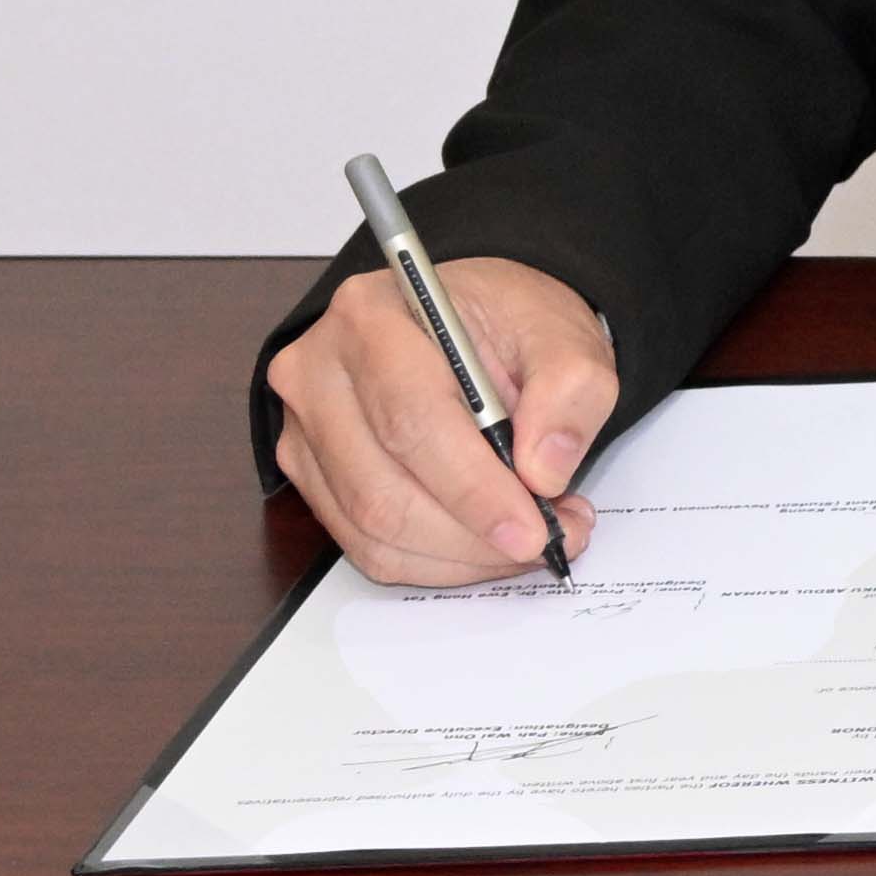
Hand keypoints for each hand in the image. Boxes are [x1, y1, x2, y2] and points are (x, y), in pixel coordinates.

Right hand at [264, 256, 615, 584]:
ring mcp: (305, 430)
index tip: (532, 529)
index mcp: (372, 315)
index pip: (412, 420)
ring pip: (371, 527)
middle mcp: (318, 373)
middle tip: (551, 539)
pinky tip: (486, 546)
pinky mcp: (312, 476)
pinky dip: (434, 561)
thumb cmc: (508, 323)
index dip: (473, 487)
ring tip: (529, 540)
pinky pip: (364, 544)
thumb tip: (545, 472)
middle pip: (382, 488)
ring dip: (459, 555)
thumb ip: (570, 390)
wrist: (470, 326)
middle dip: (473, 533)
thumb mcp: (563, 332)